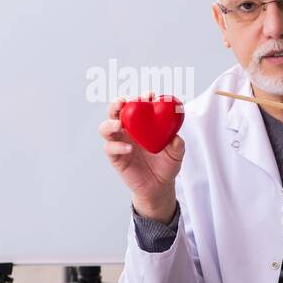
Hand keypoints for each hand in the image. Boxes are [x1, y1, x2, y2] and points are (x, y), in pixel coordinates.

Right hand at [100, 92, 183, 221]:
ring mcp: (119, 143)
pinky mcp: (115, 158)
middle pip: (115, 112)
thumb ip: (177, 145)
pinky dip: (117, 146)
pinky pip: (110, 148)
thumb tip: (175, 137)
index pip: (137, 106)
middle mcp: (127, 131)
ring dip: (110, 123)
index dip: (141, 98)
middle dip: (116, 104)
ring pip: (106, 128)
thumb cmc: (166, 165)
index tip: (149, 95)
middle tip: (123, 102)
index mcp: (141, 124)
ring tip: (120, 125)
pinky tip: (129, 148)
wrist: (159, 187)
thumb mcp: (176, 155)